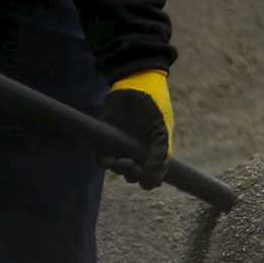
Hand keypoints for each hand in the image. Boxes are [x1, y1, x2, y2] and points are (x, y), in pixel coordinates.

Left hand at [102, 70, 171, 187]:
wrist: (134, 81)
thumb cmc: (154, 102)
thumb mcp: (161, 127)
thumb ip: (160, 153)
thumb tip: (154, 181)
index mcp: (156, 149)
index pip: (153, 176)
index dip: (149, 180)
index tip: (145, 174)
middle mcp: (139, 151)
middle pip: (135, 176)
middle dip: (132, 174)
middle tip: (129, 163)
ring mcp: (122, 146)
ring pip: (118, 169)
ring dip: (118, 168)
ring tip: (118, 160)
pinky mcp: (106, 140)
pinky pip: (102, 159)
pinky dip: (104, 161)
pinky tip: (108, 157)